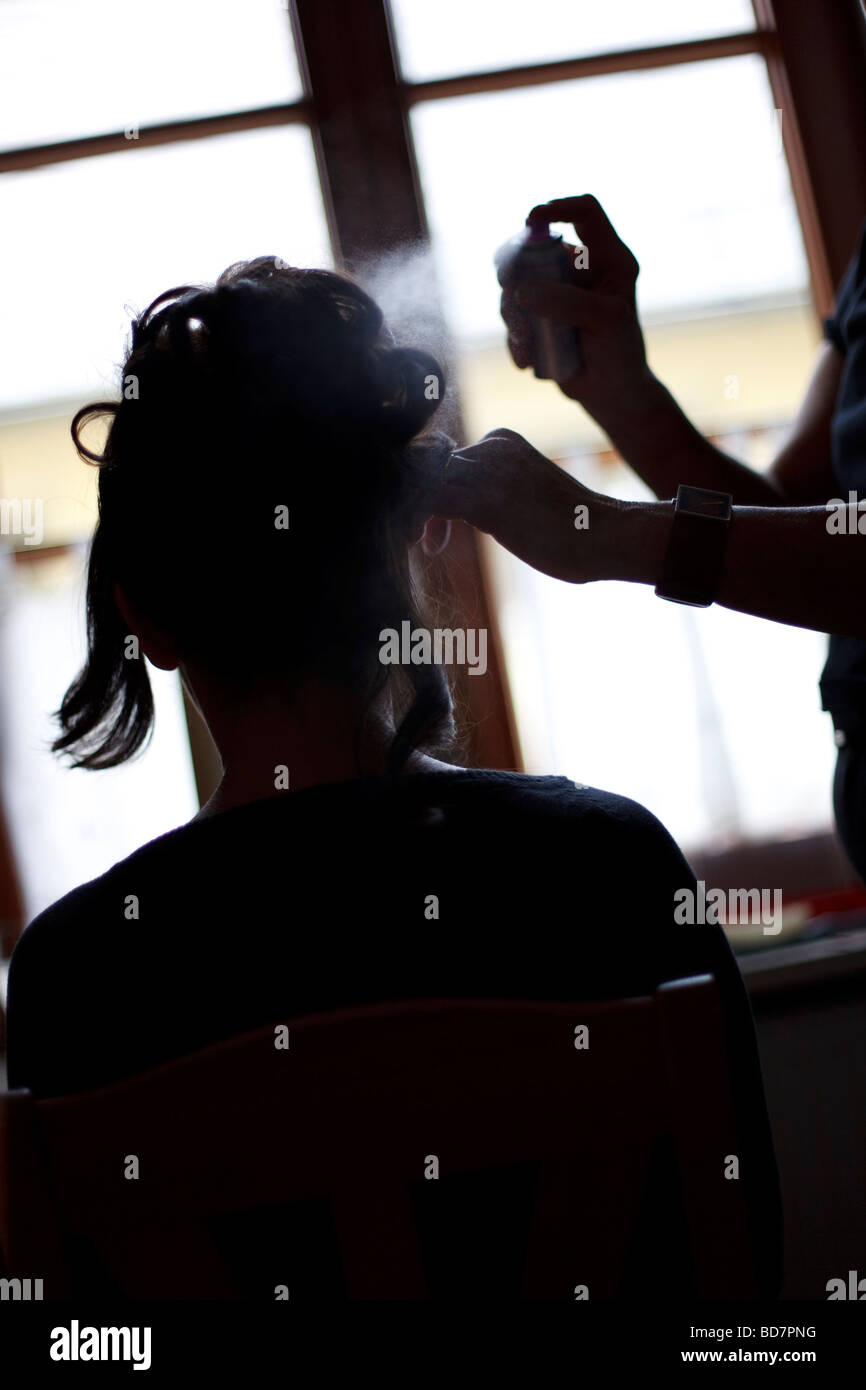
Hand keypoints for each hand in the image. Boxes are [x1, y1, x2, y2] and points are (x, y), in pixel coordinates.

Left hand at [427, 427, 609, 583]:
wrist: (606, 534)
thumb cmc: (572, 527)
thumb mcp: (525, 495)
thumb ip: (493, 492)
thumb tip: (463, 511)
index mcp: (501, 440)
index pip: (442, 459)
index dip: (430, 491)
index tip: (436, 531)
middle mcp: (490, 446)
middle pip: (426, 467)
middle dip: (417, 504)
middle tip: (423, 540)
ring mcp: (487, 470)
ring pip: (420, 481)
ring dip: (411, 514)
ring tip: (419, 544)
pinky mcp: (484, 499)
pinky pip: (426, 500)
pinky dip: (414, 521)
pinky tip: (422, 544)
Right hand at [500, 194, 651, 417]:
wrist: (610, 393)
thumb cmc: (620, 354)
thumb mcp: (605, 323)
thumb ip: (568, 301)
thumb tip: (522, 290)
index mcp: (608, 257)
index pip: (586, 211)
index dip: (558, 207)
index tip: (531, 221)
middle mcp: (579, 268)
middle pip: (535, 246)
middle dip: (517, 271)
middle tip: (514, 295)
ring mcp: (556, 290)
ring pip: (516, 283)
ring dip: (514, 315)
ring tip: (527, 346)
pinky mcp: (538, 315)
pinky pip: (511, 314)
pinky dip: (513, 338)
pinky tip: (525, 362)